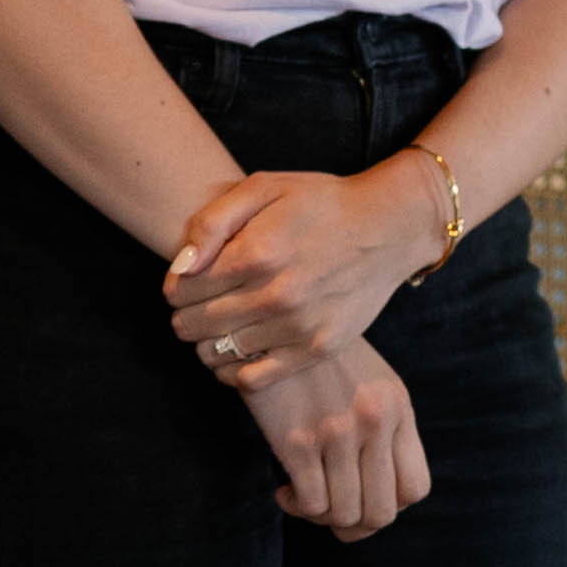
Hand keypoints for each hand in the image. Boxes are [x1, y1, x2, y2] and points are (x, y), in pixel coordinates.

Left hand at [168, 165, 434, 376]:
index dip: (176, 286)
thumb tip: (180, 269)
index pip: (180, 291)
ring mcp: (297, 327)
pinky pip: (251, 380)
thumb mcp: (264, 187)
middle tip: (200, 303)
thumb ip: (212, 222)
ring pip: (216, 354)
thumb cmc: (321, 203)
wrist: (390, 227)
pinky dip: (232, 371)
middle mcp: (275, 295)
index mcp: (256, 252)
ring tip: (221, 324)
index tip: (189, 281)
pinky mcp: (316, 349)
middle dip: (185, 315)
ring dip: (207, 341)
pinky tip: (238, 351)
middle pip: (192, 326)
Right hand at [229, 332, 431, 539]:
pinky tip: (285, 490)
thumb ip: (386, 427)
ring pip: (345, 514)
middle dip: (356, 526)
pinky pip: (311, 504)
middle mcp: (375, 422)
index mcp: (398, 408)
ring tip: (306, 496)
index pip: (415, 489)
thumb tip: (385, 488)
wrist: (273, 324)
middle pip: (382, 513)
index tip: (363, 496)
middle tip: (332, 512)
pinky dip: (298, 507)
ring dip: (323, 517)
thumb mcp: (371, 382)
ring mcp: (338, 432)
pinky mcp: (297, 439)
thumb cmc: (320, 359)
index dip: (389, 506)